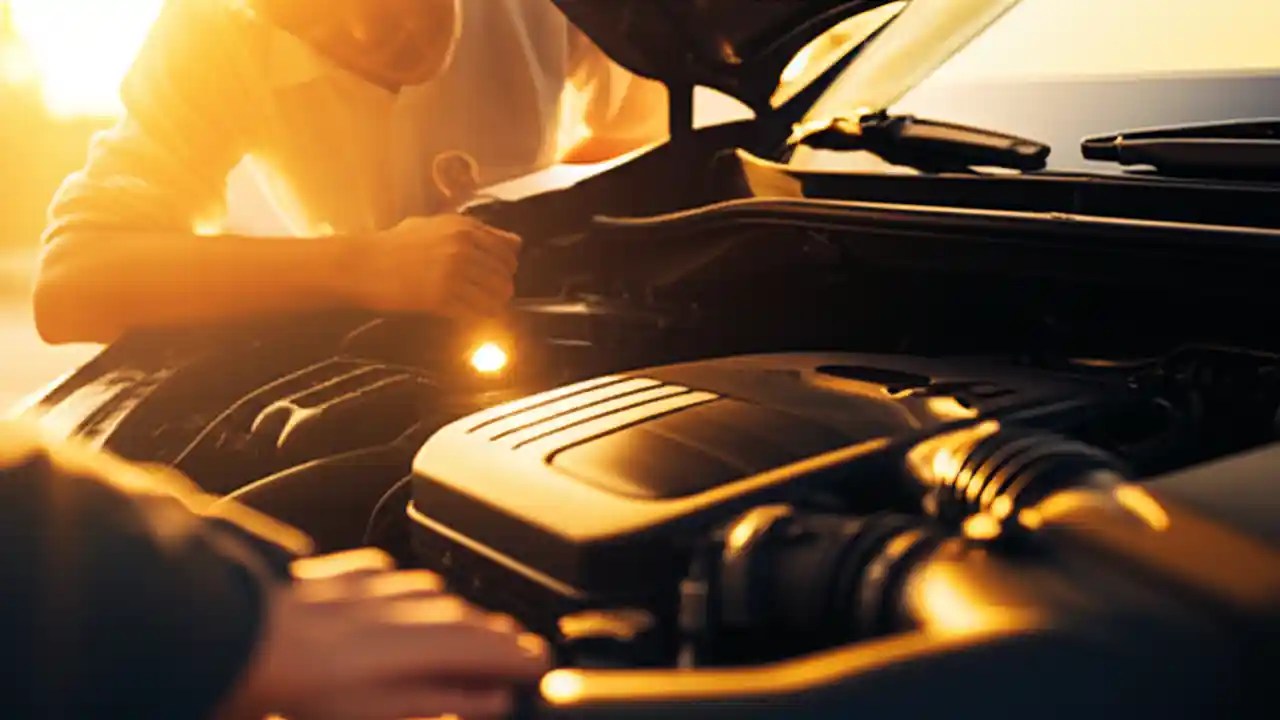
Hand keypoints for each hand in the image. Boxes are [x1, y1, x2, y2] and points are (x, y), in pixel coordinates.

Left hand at [218, 549, 547, 719]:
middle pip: (465, 616)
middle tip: (516, 652)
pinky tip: (404, 596)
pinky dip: (409, 591)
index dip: (521, 657)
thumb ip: (439, 702)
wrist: (235, 636)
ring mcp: (372, 586)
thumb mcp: (378, 712)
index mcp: (420, 644)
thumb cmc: (298, 685)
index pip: (489, 645)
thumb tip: (489, 699)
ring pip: (432, 594)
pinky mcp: (339, 576)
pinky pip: (389, 576)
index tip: (540, 665)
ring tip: (470, 630)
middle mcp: (403, 606)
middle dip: (495, 635)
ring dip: (457, 612)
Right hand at [345, 215, 520, 319]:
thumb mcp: (435, 226)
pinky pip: (478, 312)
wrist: (363, 264)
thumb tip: (516, 242)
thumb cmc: (394, 245)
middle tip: (487, 296)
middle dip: (500, 288)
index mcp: (463, 227)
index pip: (509, 249)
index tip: (496, 276)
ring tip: (479, 308)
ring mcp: (454, 271)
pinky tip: (468, 316)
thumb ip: (476, 233)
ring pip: (498, 294)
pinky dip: (478, 318)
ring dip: (493, 305)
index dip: (506, 266)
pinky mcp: (443, 296)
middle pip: (506, 274)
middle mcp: (463, 246)